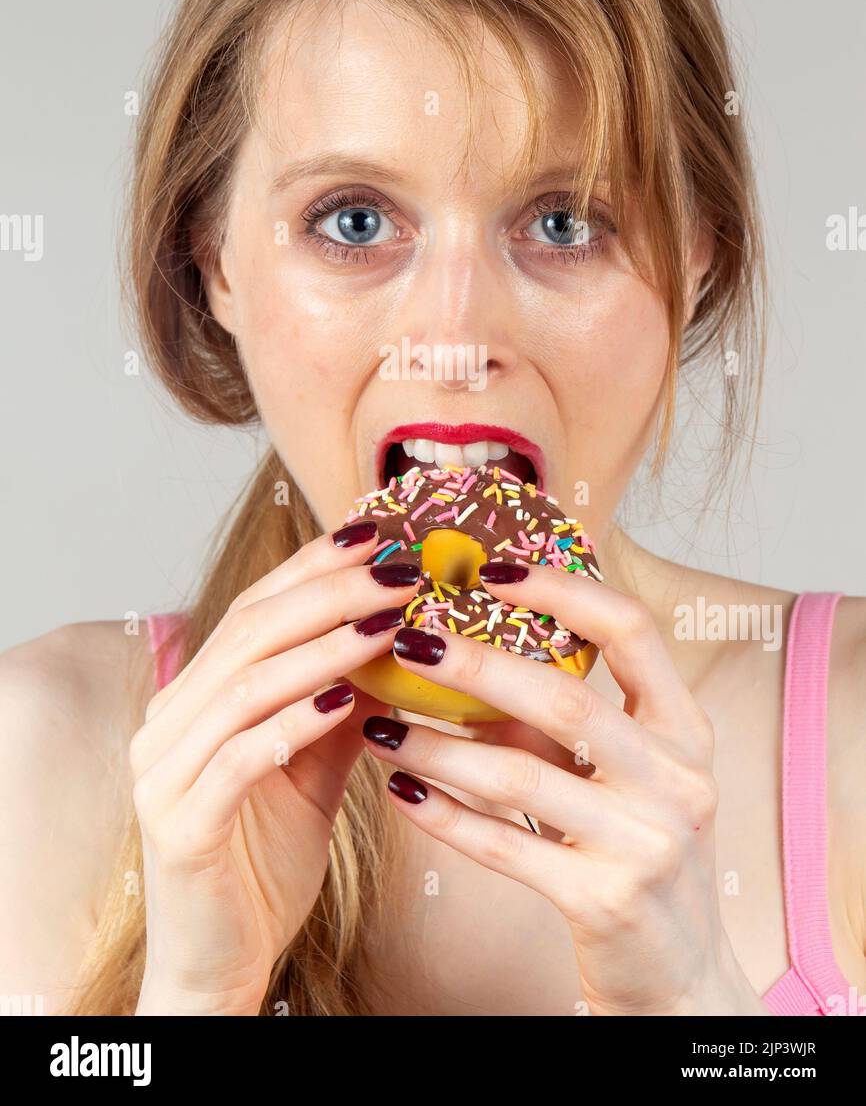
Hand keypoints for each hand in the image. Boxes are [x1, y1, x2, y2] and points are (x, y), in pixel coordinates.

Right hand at [130, 526, 419, 1014]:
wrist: (220, 964)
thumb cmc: (265, 860)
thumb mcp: (313, 767)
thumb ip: (341, 703)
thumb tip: (399, 636)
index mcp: (191, 700)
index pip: (252, 611)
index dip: (312, 568)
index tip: (377, 536)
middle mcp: (166, 725)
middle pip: (248, 634)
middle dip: (328, 594)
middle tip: (398, 570)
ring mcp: (163, 775)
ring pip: (245, 686)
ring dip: (322, 649)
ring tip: (387, 623)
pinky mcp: (180, 827)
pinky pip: (239, 758)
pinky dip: (294, 724)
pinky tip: (348, 702)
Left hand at [362, 563, 769, 1016]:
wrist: (678, 974)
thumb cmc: (637, 849)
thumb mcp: (622, 774)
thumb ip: (559, 719)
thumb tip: (464, 653)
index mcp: (686, 729)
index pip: (633, 629)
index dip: (563, 590)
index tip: (490, 569)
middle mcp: (678, 778)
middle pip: (566, 700)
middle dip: (477, 665)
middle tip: (408, 640)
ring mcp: (646, 842)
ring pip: (521, 776)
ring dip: (437, 745)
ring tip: (377, 721)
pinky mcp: (605, 900)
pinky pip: (505, 846)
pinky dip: (443, 815)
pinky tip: (397, 791)